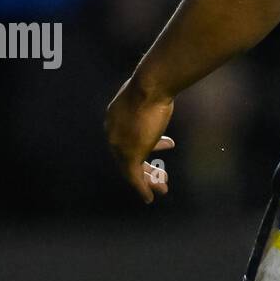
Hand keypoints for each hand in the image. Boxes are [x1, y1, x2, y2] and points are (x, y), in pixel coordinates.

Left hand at [105, 79, 176, 203]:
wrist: (150, 86)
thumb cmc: (155, 83)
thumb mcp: (150, 91)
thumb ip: (152, 98)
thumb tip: (167, 87)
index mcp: (114, 118)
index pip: (128, 137)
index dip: (148, 143)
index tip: (166, 145)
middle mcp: (113, 133)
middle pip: (128, 154)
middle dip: (146, 164)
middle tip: (161, 172)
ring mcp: (119, 146)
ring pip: (132, 168)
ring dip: (149, 179)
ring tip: (163, 187)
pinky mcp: (129, 156)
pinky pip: (134, 177)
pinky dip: (143, 188)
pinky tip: (150, 197)